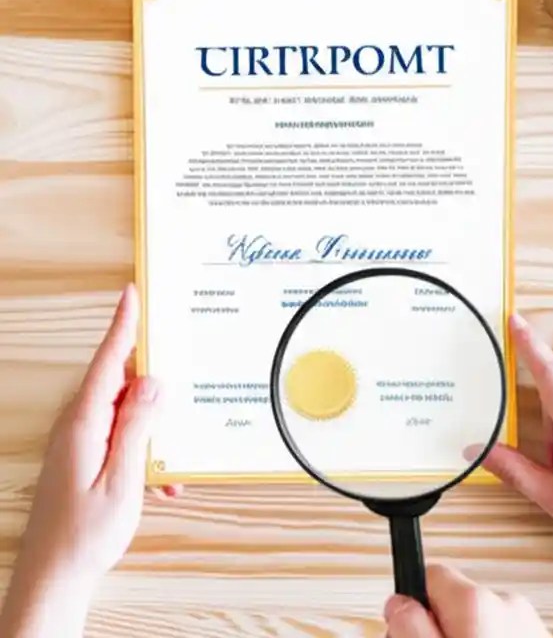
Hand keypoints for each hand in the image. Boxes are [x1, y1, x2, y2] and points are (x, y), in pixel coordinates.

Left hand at [1, 285, 172, 637]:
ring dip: (152, 435)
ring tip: (165, 472)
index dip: (122, 326)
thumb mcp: (123, 478)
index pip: (108, 363)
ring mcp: (77, 442)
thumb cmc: (85, 534)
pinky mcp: (82, 458)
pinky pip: (118, 438)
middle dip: (155, 391)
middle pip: (122, 385)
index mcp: (84, 424)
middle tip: (180, 383)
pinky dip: (143, 454)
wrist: (54, 576)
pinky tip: (157, 484)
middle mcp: (77, 427)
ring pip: (125, 415)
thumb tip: (154, 382)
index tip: (131, 294)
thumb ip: (138, 426)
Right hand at [383, 564, 550, 637]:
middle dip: (441, 624)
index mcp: (476, 601)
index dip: (414, 604)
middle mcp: (507, 601)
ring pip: (481, 620)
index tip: (411, 628)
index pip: (431, 574)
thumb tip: (398, 603)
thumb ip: (410, 627)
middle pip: (456, 599)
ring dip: (468, 635)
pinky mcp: (541, 634)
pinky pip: (505, 631)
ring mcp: (530, 620)